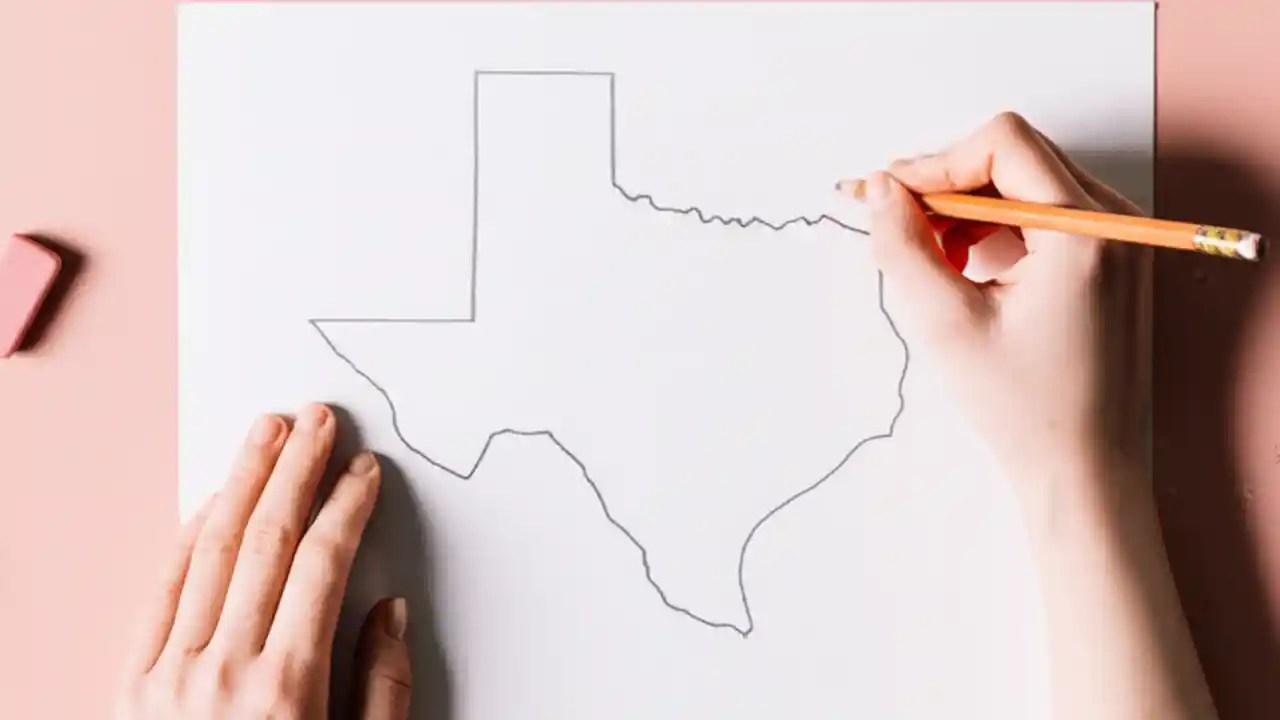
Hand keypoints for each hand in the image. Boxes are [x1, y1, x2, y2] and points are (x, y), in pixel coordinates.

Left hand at [116, 404, 412, 719]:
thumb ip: (382, 689)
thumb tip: (390, 613)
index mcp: (289, 688)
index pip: (323, 564)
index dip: (346, 507)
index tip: (362, 471)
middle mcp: (225, 670)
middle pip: (268, 540)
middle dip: (297, 470)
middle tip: (317, 421)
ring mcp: (171, 674)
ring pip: (212, 551)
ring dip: (244, 480)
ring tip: (268, 434)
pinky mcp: (133, 684)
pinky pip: (163, 590)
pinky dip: (190, 536)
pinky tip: (217, 499)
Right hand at [860, 114, 1213, 718]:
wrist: (1082, 467)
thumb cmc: (1026, 407)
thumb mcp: (945, 323)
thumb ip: (904, 246)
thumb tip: (878, 191)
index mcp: (1085, 231)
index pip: (1002, 143)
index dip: (934, 163)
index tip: (886, 198)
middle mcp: (1113, 223)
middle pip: (1013, 157)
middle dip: (945, 185)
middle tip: (893, 225)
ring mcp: (1114, 241)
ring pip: (1023, 184)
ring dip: (965, 210)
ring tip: (924, 258)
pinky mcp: (1105, 261)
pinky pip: (1039, 216)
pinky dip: (991, 231)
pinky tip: (959, 270)